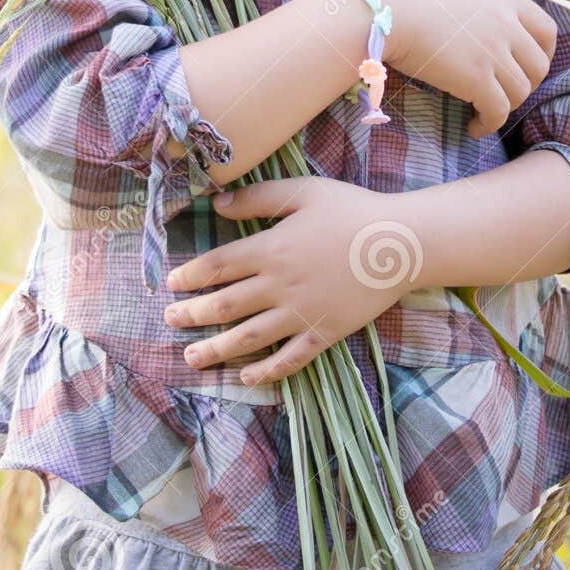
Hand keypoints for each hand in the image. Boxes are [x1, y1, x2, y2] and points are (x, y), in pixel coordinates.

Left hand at [162, 177, 422, 383]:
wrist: (400, 245)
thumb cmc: (352, 211)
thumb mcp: (303, 192)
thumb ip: (258, 198)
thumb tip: (217, 203)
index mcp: (272, 249)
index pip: (219, 266)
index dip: (191, 276)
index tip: (171, 284)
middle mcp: (280, 286)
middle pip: (226, 305)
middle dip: (193, 314)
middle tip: (169, 321)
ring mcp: (302, 314)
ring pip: (250, 337)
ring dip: (217, 349)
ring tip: (192, 357)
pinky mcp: (324, 334)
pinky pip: (290, 358)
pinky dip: (267, 371)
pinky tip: (248, 378)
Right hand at [376, 0, 556, 138]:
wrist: (382, 10)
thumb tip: (475, 6)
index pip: (547, 30)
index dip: (544, 53)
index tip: (529, 65)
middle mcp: (506, 24)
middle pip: (539, 65)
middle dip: (527, 83)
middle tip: (504, 91)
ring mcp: (494, 52)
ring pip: (521, 91)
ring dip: (506, 105)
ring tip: (484, 111)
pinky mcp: (477, 79)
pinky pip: (498, 112)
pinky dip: (489, 124)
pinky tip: (473, 127)